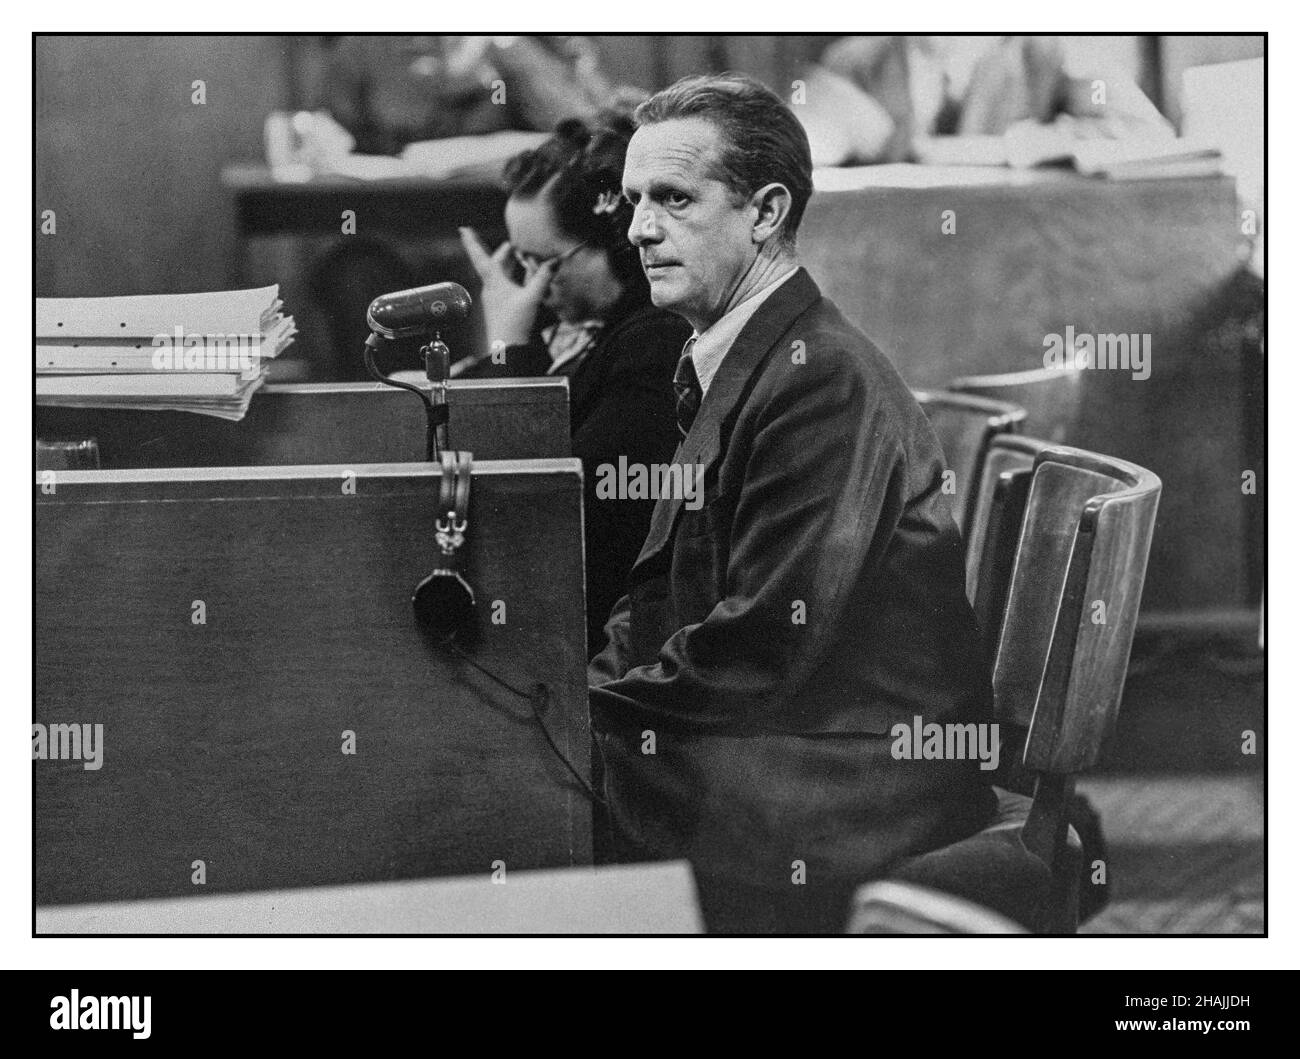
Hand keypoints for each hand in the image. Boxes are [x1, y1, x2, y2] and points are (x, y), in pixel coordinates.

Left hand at [459, 226, 554, 348]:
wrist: (508, 350)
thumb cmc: (515, 323)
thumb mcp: (532, 297)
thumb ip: (543, 277)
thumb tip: (554, 260)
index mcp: (493, 281)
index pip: (481, 256)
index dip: (472, 242)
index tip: (463, 228)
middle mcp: (491, 288)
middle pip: (492, 264)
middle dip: (498, 252)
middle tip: (503, 242)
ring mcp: (495, 299)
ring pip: (500, 275)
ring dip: (508, 265)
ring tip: (518, 258)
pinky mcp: (501, 308)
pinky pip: (506, 288)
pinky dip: (514, 280)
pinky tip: (524, 281)